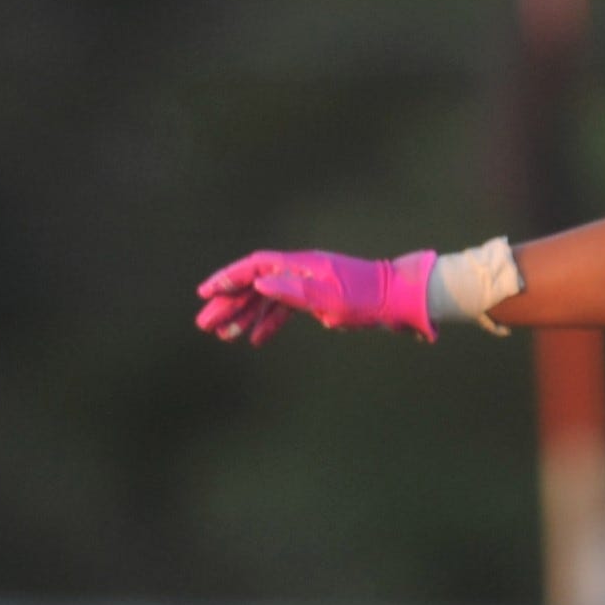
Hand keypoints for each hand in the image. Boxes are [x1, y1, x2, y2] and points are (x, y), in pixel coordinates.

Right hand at [195, 249, 437, 344]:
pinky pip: (285, 310)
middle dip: (229, 304)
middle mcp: (299, 271)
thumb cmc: (367, 297)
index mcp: (299, 265)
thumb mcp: (330, 298)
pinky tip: (255, 339)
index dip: (228, 278)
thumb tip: (260, 284)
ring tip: (224, 336)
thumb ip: (294, 292)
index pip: (254, 268)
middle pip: (255, 285)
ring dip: (245, 316)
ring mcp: (307, 285)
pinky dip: (270, 323)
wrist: (398, 299)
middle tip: (206, 324)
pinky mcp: (316, 299)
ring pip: (267, 300)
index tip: (205, 293)